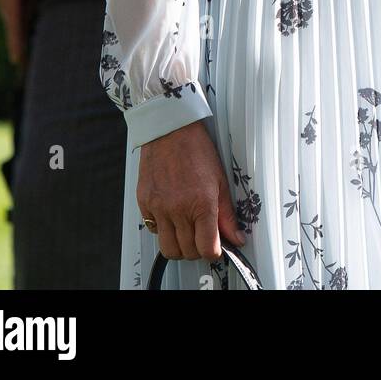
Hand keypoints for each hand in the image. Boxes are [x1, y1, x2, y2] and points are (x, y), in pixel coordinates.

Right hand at [0, 0, 45, 70]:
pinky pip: (4, 0)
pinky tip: (19, 16)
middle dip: (16, 35)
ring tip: (23, 39)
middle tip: (23, 56)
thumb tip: (33, 15)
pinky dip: (12, 9)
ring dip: (15, 21)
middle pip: (9, 19)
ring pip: (6, 9)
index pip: (13, 25)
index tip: (17, 60)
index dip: (16, 43)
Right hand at [138, 119, 246, 261]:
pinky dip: (162, 229)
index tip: (216, 246)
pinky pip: (153, 230)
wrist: (170, 128)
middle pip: (187, 252)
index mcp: (202, 203)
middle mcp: (179, 209)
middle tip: (202, 236)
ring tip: (186, 230)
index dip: (214, 252)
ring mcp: (159, 208)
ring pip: (168, 248)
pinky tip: (171, 215)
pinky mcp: (144, 203)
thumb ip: (227, 214)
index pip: (207, 249)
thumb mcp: (220, 180)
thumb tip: (236, 237)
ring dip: (179, 245)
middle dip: (197, 249)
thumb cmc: (196, 148)